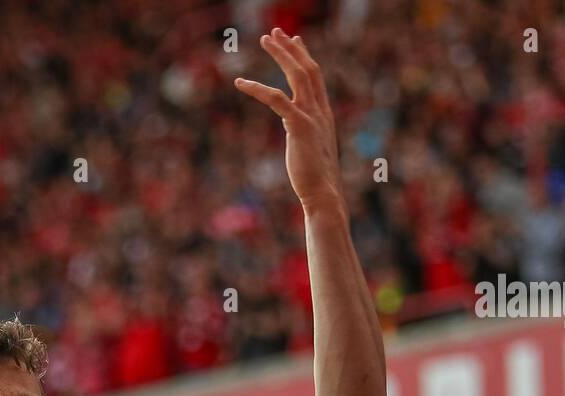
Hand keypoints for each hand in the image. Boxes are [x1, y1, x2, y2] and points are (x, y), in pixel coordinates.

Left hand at [235, 28, 341, 210]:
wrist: (323, 193)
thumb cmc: (315, 179)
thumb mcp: (310, 149)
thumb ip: (303, 132)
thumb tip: (294, 128)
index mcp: (323, 115)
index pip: (315, 78)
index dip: (304, 57)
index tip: (295, 40)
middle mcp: (320, 111)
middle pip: (307, 69)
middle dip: (291, 48)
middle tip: (275, 32)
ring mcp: (311, 116)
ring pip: (297, 75)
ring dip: (280, 54)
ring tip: (265, 39)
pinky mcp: (298, 126)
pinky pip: (276, 98)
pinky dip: (257, 88)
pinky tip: (240, 82)